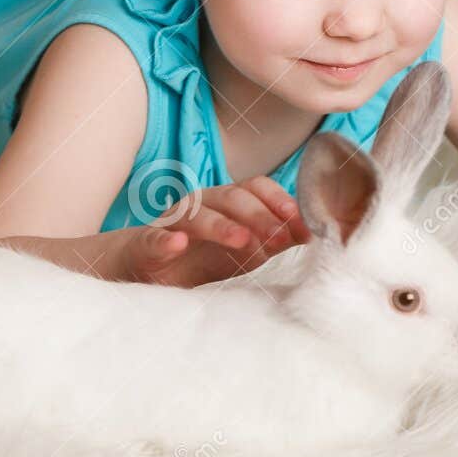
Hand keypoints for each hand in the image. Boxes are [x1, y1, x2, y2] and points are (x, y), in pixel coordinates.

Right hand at [119, 176, 309, 287]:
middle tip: (279, 239)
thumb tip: (312, 233)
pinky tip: (177, 244)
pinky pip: (154, 238)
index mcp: (225, 202)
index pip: (254, 187)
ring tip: (242, 240)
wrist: (145, 269)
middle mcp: (201, 204)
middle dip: (259, 216)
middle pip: (231, 198)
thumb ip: (273, 239)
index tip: (298, 219)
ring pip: (197, 215)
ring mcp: (172, 223)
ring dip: (221, 226)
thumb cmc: (200, 256)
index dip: (277, 200)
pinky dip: (165, 240)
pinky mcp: (147, 245)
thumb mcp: (244, 250)